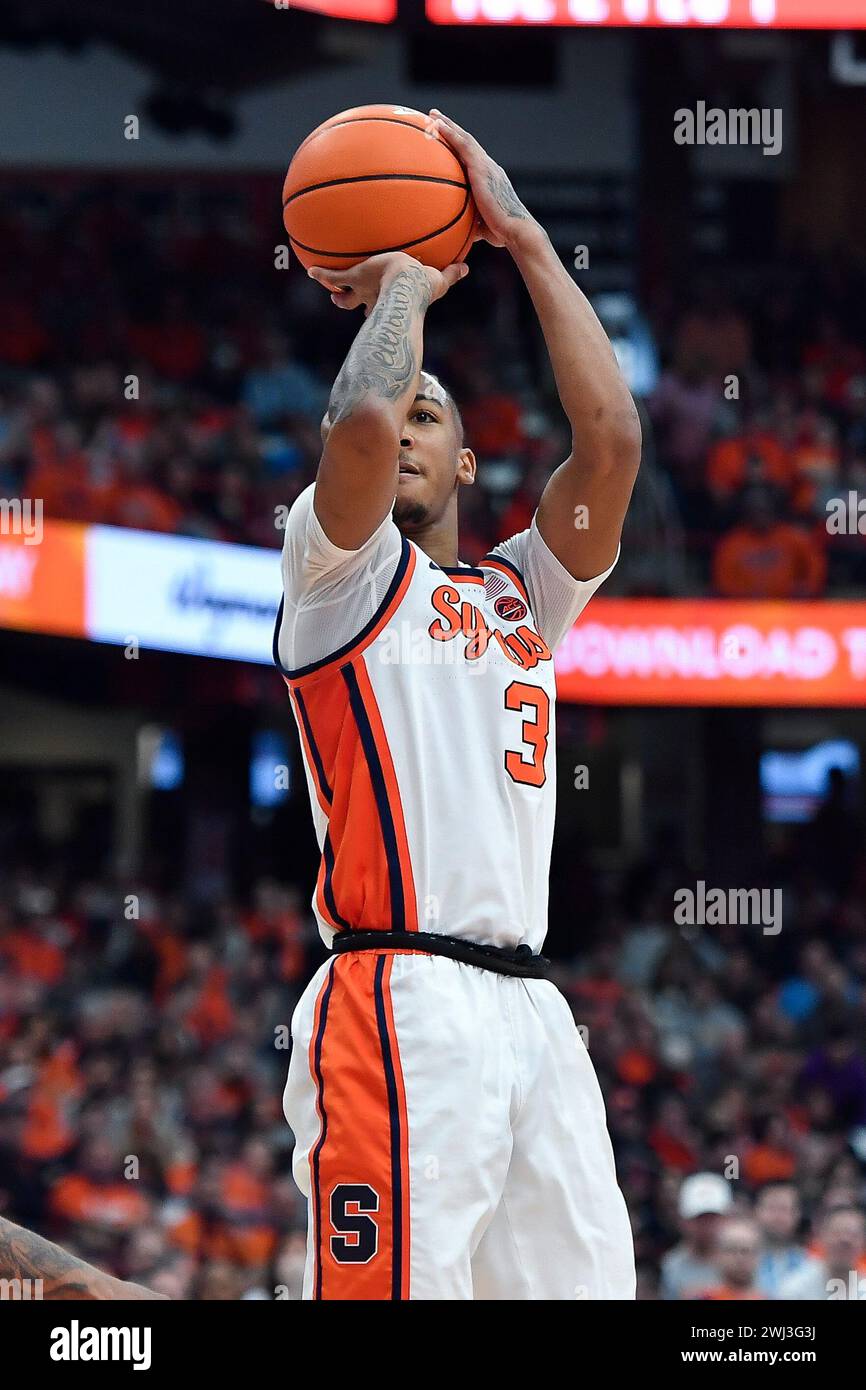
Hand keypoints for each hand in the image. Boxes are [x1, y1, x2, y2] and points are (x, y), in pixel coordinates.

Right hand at [307, 252, 467, 314]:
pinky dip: (320, 274)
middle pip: (357, 303)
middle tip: (342, 301)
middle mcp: (373, 298)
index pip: (379, 305)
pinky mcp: (355, 277)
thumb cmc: (422, 286)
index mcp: (387, 299)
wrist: (405, 282)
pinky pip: (332, 276)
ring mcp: (362, 288)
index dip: (375, 307)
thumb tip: (469, 268)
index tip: (371, 308)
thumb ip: (452, 274)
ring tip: (324, 286)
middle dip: (350, 302)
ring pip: (344, 293)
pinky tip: (310, 270)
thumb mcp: (440, 279)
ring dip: (335, 291)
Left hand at [429, 110, 538, 251]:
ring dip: (448, 125)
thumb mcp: (482, 225)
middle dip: (452, 129)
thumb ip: (470, 223)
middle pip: (468, 142)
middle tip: (435, 117)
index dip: (460, 146)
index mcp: (491, 178)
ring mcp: (487, 166)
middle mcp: (490, 167)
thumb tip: (458, 232)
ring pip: (465, 138)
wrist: (516, 230)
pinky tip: (437, 125)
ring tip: (432, 115)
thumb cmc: (502, 234)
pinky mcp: (482, 168)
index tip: (448, 138)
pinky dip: (450, 134)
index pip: (473, 158)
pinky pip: (463, 145)